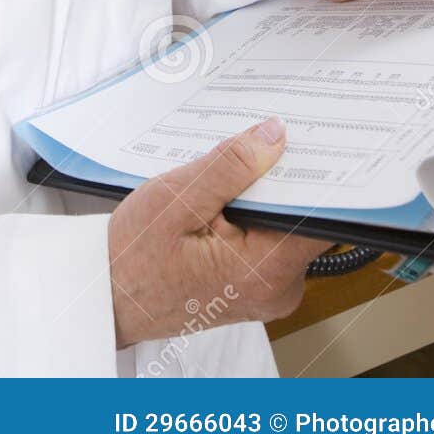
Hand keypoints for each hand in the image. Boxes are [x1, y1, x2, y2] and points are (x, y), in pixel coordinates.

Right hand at [107, 117, 330, 349]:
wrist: (110, 297)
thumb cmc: (134, 256)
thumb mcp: (176, 198)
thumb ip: (230, 167)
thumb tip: (274, 136)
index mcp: (264, 271)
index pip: (322, 218)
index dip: (323, 177)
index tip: (318, 140)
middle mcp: (277, 288)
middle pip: (305, 218)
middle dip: (283, 177)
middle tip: (261, 139)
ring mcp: (269, 290)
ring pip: (286, 225)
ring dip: (265, 194)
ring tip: (231, 171)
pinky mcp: (258, 285)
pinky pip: (271, 239)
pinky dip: (255, 213)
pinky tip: (225, 196)